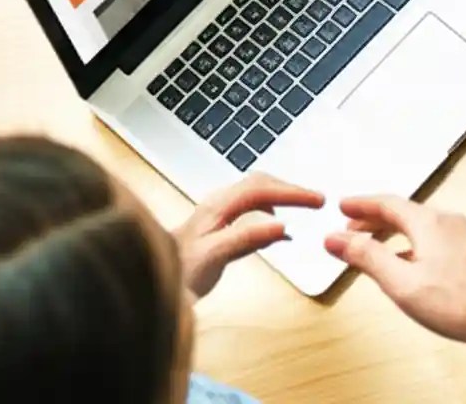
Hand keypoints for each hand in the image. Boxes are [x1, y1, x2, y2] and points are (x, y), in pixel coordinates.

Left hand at [175, 173, 323, 296]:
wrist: (147, 281)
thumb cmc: (177, 270)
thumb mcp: (215, 255)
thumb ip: (247, 238)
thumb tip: (283, 224)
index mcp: (218, 205)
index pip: (262, 188)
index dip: (293, 192)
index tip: (317, 201)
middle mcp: (219, 203)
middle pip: (261, 184)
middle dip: (291, 189)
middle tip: (317, 201)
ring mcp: (218, 214)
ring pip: (257, 194)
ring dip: (283, 196)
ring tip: (304, 208)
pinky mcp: (219, 227)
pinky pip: (252, 209)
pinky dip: (272, 211)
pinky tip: (278, 228)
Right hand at [323, 196, 465, 344]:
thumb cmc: (456, 301)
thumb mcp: (400, 281)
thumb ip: (366, 257)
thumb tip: (335, 239)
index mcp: (429, 222)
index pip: (388, 204)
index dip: (362, 205)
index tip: (342, 207)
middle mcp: (449, 222)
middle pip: (404, 213)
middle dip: (375, 221)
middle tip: (352, 230)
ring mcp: (465, 238)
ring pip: (421, 227)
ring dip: (394, 234)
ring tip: (376, 249)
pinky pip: (436, 240)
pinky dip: (414, 245)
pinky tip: (410, 265)